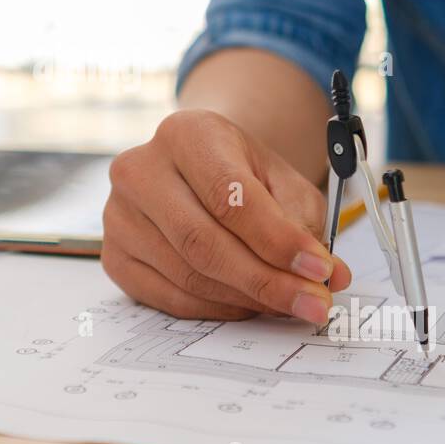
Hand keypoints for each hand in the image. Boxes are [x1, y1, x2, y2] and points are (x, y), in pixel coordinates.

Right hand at [102, 109, 350, 322]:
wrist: (197, 168)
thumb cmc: (241, 173)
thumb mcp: (280, 180)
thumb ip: (304, 224)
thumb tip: (330, 277)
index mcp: (184, 134)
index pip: (228, 196)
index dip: (277, 240)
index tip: (321, 270)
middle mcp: (139, 170)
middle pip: (202, 241)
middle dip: (266, 281)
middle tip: (313, 303)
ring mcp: (118, 215)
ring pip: (188, 275)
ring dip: (247, 299)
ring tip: (289, 303)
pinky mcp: (114, 256)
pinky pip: (169, 298)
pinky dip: (217, 310)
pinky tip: (249, 305)